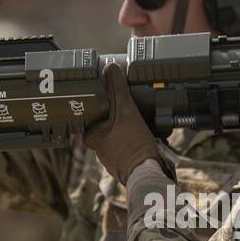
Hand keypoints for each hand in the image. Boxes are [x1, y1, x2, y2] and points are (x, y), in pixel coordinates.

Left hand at [83, 61, 163, 183]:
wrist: (148, 173)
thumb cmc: (132, 144)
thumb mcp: (125, 109)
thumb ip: (117, 88)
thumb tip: (110, 67)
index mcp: (93, 138)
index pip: (91, 118)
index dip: (100, 107)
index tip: (109, 99)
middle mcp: (100, 151)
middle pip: (106, 128)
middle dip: (116, 119)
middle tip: (127, 106)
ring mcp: (115, 161)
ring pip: (119, 140)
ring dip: (128, 132)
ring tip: (140, 120)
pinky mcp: (129, 167)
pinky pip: (131, 150)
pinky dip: (137, 143)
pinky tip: (147, 137)